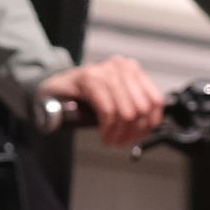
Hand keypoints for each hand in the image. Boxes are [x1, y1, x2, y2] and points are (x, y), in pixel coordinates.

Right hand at [47, 53, 170, 145]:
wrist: (54, 89)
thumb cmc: (84, 96)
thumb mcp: (114, 99)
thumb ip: (132, 106)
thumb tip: (148, 127)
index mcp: (132, 70)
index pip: (155, 100)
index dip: (150, 124)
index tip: (139, 136)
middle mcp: (121, 67)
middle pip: (142, 109)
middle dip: (132, 132)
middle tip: (121, 141)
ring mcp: (105, 71)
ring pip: (126, 112)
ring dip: (119, 133)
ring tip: (110, 139)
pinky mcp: (88, 78)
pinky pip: (108, 110)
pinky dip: (108, 128)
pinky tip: (103, 133)